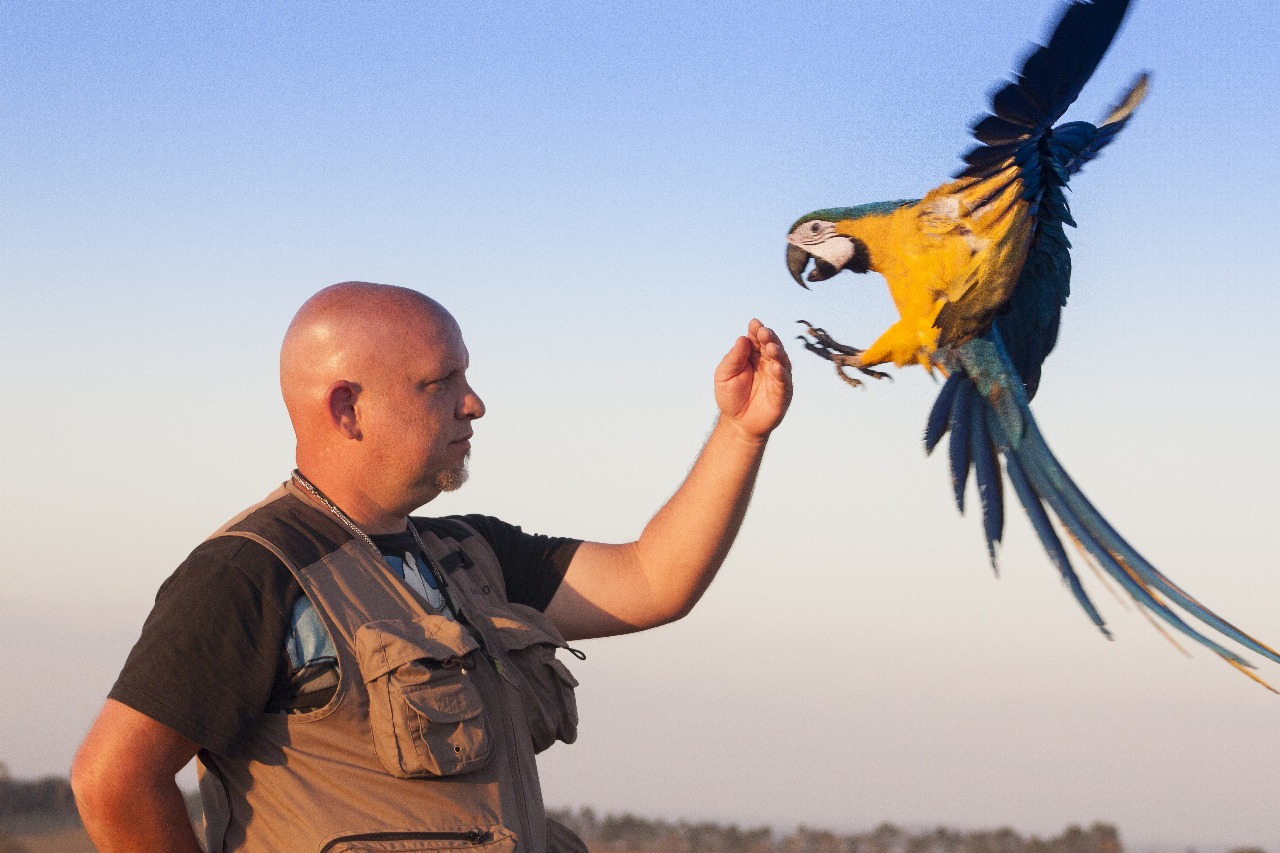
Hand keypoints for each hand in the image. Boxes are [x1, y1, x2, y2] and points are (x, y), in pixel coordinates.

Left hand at [713, 319, 792, 440]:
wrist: (737, 423)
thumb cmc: (730, 396)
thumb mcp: (724, 375)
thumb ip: (733, 358)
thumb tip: (742, 338)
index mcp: (753, 355)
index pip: (756, 339)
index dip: (756, 330)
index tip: (754, 323)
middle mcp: (767, 363)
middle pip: (771, 346)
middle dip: (768, 338)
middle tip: (763, 332)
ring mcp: (776, 377)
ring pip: (781, 361)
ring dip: (777, 352)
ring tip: (770, 347)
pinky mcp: (782, 393)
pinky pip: (784, 381)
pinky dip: (781, 373)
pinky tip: (776, 367)